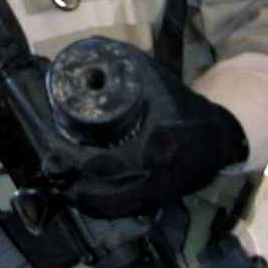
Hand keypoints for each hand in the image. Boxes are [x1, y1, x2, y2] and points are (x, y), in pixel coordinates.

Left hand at [47, 39, 247, 218]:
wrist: (218, 139)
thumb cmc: (182, 107)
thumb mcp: (156, 83)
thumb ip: (125, 69)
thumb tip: (86, 54)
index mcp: (150, 150)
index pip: (97, 161)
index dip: (68, 153)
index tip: (52, 137)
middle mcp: (150, 179)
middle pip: (96, 188)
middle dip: (66, 174)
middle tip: (49, 159)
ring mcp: (152, 195)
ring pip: (104, 205)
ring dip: (75, 194)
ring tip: (57, 176)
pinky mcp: (153, 203)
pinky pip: (118, 212)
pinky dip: (94, 206)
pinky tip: (77, 195)